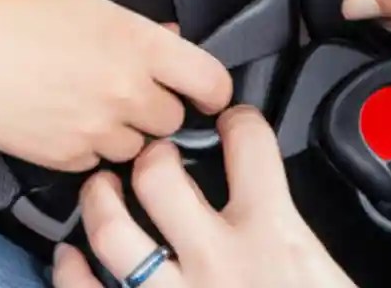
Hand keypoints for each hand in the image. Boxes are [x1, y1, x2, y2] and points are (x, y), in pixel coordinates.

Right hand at [0, 0, 231, 170]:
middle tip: (132, 93)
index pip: (211, 80)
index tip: (208, 95)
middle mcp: (126, 89)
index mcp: (139, 44)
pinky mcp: (64, 156)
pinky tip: (64, 120)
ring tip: (90, 105)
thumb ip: (141, 30)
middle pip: (174, 119)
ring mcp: (96, 127)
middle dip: (159, 109)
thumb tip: (172, 38)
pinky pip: (96, 162)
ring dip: (125, 133)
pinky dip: (88, 148)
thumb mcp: (90, 4)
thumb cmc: (10, 14)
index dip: (214, 91)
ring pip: (138, 147)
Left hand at [52, 107, 354, 287]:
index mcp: (273, 232)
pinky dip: (70, 272)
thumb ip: (291, 235)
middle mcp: (217, 257)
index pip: (249, 143)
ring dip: (99, 201)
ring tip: (99, 188)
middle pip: (162, 176)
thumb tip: (275, 207)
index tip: (230, 121)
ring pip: (113, 231)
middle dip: (151, 154)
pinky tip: (70, 257)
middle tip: (151, 153)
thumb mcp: (320, 271)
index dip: (237, 120)